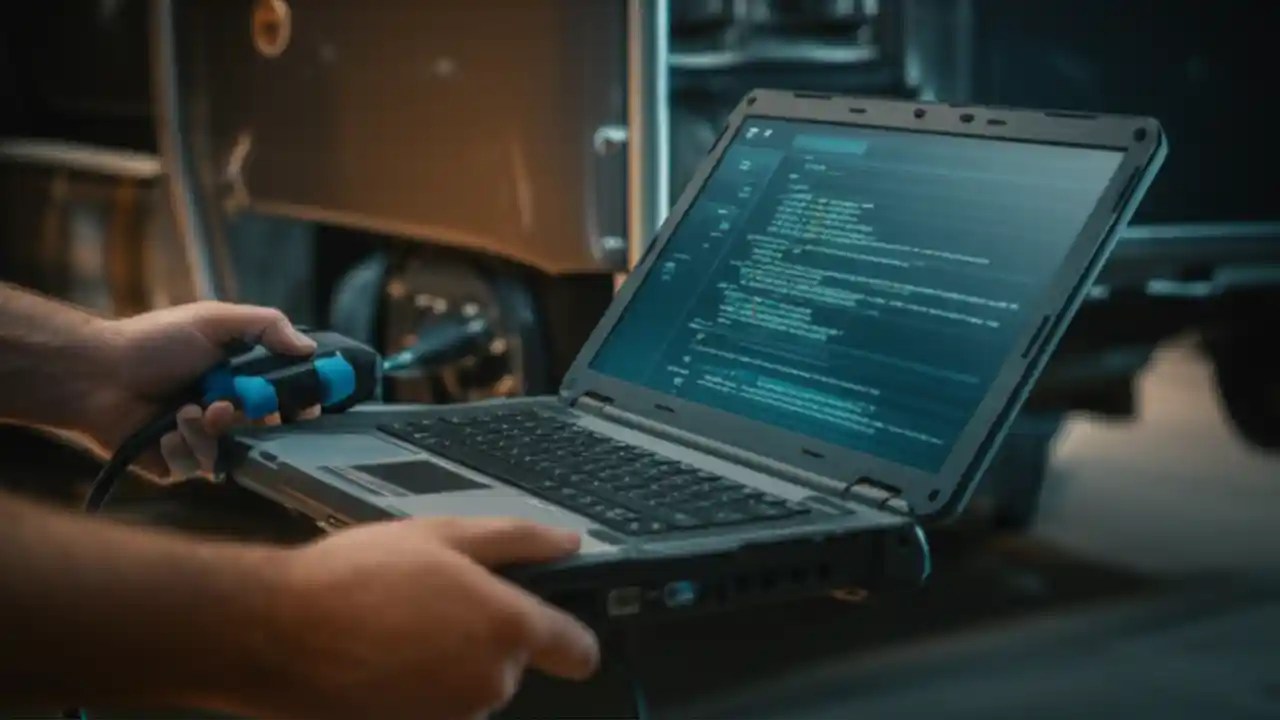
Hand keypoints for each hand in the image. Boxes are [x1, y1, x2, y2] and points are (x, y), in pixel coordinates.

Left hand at [90, 301, 317, 480]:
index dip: (298, 406)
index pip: (285, 399)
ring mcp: (203, 440)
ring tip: (182, 412)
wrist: (97, 373)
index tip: (303, 407)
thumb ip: (267, 326)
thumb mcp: (215, 320)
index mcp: (240, 379)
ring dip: (209, 433)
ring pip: (231, 454)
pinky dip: (183, 448)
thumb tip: (310, 349)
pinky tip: (164, 430)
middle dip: (248, 420)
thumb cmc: (153, 342)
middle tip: (225, 405)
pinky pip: (197, 469)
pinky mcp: (177, 464)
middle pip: (265, 432)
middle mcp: (226, 411)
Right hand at [246, 518, 599, 719]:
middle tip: (432, 601)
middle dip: (484, 637)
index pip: (579, 650)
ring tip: (397, 627)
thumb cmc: (355, 577)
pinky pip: (435, 708)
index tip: (548, 624)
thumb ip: (518, 540)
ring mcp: (453, 716)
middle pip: (513, 664)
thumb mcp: (442, 534)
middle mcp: (490, 682)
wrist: (275, 632)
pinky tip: (381, 659)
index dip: (567, 634)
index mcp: (507, 627)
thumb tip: (567, 542)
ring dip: (447, 663)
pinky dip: (417, 688)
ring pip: (471, 687)